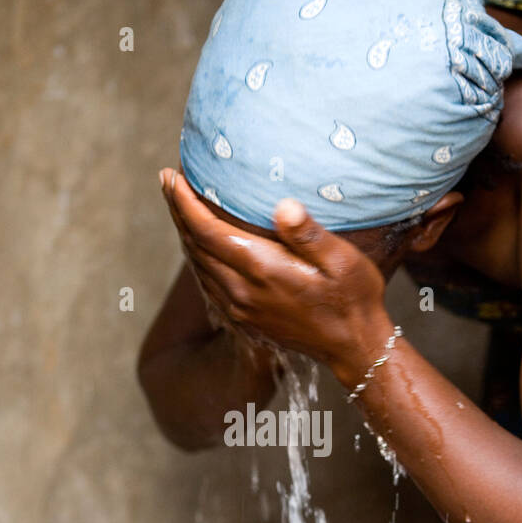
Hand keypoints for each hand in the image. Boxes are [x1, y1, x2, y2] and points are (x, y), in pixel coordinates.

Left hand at [159, 168, 391, 373]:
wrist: (353, 346)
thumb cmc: (353, 297)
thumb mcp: (342, 260)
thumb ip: (308, 234)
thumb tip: (283, 206)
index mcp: (262, 270)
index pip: (208, 231)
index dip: (185, 202)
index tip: (172, 175)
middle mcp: (242, 291)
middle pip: (194, 246)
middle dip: (178, 211)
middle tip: (167, 180)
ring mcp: (240, 308)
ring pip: (198, 265)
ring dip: (184, 233)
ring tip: (179, 206)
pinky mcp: (244, 319)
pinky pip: (208, 284)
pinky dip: (197, 258)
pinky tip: (199, 245)